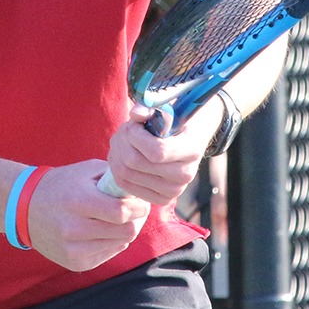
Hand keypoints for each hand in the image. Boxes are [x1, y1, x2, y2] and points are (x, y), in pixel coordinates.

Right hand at [23, 159, 150, 271]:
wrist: (25, 208)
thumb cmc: (62, 185)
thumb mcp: (86, 171)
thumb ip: (115, 179)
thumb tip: (141, 192)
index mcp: (78, 201)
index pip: (121, 212)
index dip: (138, 208)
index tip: (141, 202)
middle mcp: (74, 229)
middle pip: (125, 231)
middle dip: (136, 220)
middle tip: (136, 212)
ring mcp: (73, 249)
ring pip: (120, 244)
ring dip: (124, 231)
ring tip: (116, 219)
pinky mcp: (75, 263)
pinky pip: (108, 254)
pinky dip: (112, 242)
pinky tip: (102, 231)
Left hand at [103, 99, 219, 206]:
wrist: (191, 139)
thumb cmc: (176, 120)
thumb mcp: (168, 108)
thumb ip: (150, 108)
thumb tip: (136, 114)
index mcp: (191, 150)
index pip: (156, 151)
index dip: (136, 136)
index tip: (134, 124)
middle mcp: (185, 175)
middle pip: (135, 162)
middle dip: (123, 142)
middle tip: (125, 130)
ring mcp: (174, 190)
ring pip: (126, 174)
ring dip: (117, 153)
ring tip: (124, 140)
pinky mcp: (161, 199)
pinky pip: (126, 185)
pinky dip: (118, 168)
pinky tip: (123, 155)